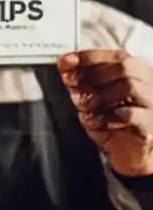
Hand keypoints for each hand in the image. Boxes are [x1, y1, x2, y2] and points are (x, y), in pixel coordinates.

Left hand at [60, 50, 152, 176]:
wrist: (130, 154)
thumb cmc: (113, 122)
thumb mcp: (93, 98)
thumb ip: (81, 81)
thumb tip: (65, 64)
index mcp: (136, 73)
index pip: (116, 55)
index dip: (89, 57)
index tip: (65, 61)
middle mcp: (149, 84)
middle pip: (125, 68)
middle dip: (92, 75)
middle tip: (72, 87)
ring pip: (131, 87)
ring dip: (100, 95)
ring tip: (84, 107)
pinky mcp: (150, 126)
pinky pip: (133, 114)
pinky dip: (111, 115)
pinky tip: (99, 120)